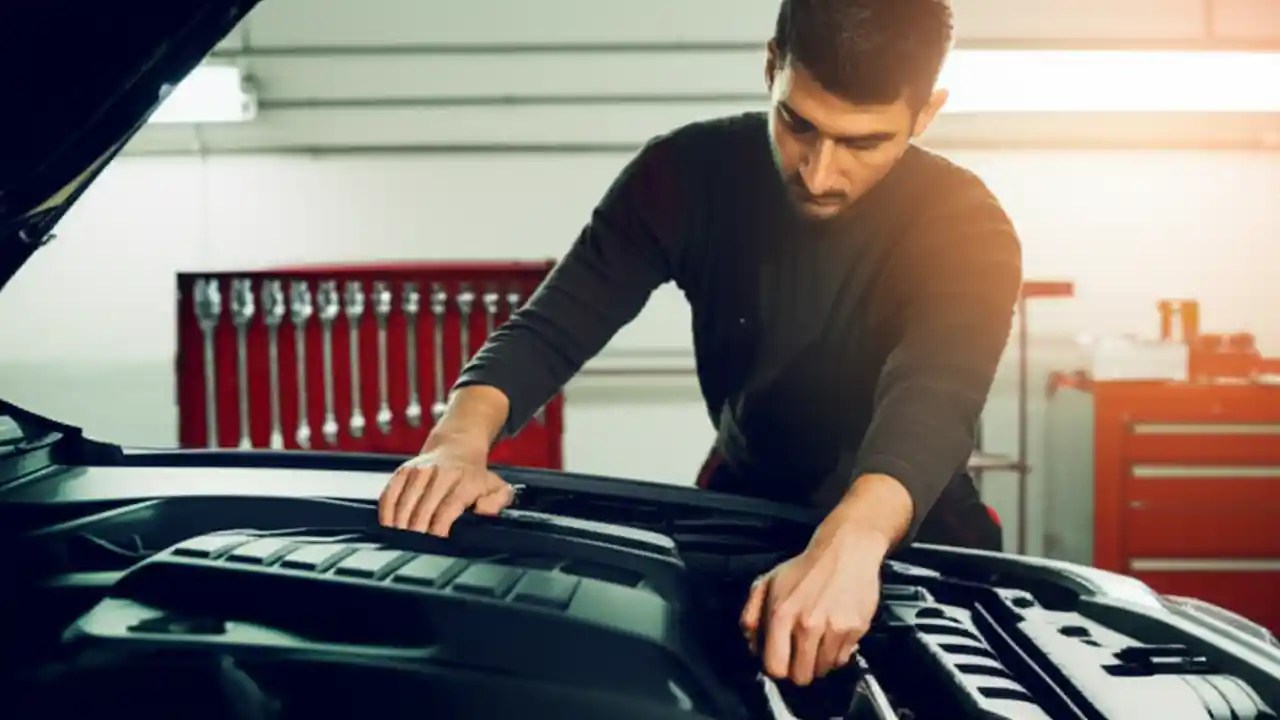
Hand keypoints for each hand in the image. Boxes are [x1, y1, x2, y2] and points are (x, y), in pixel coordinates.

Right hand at [377, 445, 514, 536]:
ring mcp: (421, 470)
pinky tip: (389, 525)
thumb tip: (484, 511)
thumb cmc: (476, 476)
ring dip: (401, 524)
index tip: (436, 542)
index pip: (448, 507)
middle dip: (419, 531)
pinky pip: (390, 492)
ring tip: (402, 540)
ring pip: (405, 501)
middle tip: (417, 547)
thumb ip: (498, 502)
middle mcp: (442, 472)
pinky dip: (386, 511)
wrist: (458, 446)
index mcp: (466, 480)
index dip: (439, 528)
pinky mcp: (404, 470)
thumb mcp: (498, 488)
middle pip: (424, 508)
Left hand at [739, 523, 886, 685]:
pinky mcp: (855, 629)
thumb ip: (751, 614)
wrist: (845, 550)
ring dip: (818, 662)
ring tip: (817, 641)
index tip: (780, 661)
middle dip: (798, 670)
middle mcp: (807, 624)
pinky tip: (832, 634)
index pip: (775, 667)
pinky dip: (836, 653)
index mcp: (781, 614)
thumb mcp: (767, 582)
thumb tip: (752, 644)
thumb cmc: (807, 568)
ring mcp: (833, 628)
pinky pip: (842, 659)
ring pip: (822, 670)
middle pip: (801, 676)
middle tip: (799, 655)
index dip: (776, 668)